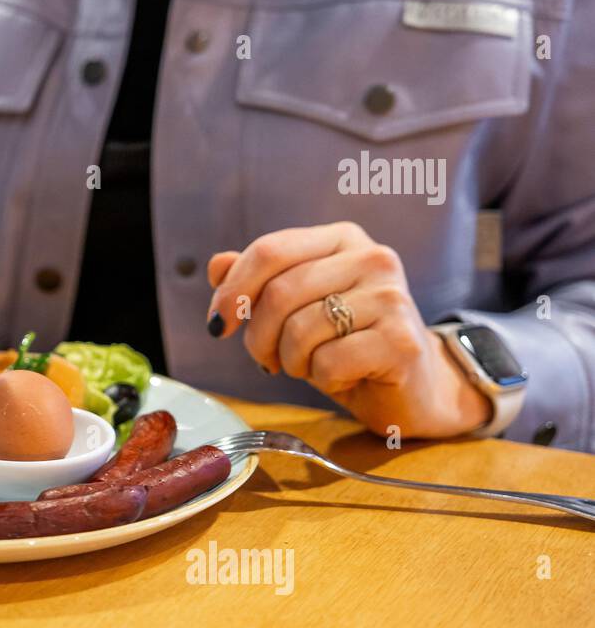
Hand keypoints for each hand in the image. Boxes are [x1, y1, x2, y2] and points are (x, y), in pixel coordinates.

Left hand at [205, 222, 490, 438]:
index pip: (270, 250)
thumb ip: (258, 283)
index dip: (233, 290)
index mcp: (341, 239)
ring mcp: (391, 296)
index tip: (218, 326)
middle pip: (280, 293)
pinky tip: (343, 376)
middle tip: (267, 360)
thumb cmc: (345, 345)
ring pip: (301, 330)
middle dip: (258, 337)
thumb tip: (216, 265)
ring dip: (291, 361)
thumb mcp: (294, 310)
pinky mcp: (401, 340)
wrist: (410, 389)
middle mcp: (372, 257)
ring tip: (309, 366)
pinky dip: (322, 378)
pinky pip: (329, 361)